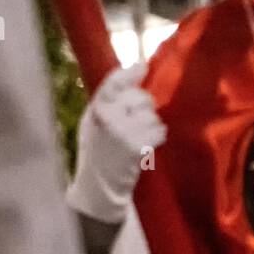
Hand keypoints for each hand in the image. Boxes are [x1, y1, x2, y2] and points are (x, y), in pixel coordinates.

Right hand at [67, 63, 165, 224]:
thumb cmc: (97, 151)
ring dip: (151, 125)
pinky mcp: (136, 147)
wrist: (97, 187)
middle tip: (135, 123)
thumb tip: (134, 72)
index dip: (129, 73)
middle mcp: (107, 118)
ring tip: (137, 137)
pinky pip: (159, 131)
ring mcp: (122, 132)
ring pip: (152, 116)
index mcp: (94, 109)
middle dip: (144, 107)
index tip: (142, 66)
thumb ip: (109, 100)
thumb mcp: (94, 122)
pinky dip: (157, 137)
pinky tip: (145, 146)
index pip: (113, 83)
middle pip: (141, 98)